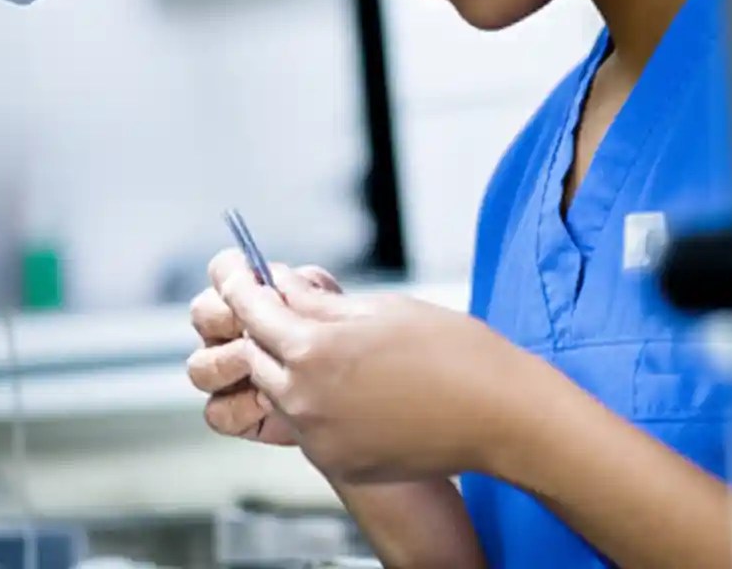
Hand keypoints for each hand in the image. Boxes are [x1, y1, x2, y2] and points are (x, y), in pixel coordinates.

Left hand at [207, 253, 535, 482]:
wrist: (500, 415)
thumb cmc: (454, 352)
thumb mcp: (382, 309)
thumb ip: (322, 302)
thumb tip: (282, 287)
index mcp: (314, 350)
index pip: (253, 311)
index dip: (239, 285)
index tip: (232, 269)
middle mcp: (305, 398)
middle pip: (259, 356)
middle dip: (268, 329)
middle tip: (285, 307)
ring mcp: (320, 437)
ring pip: (281, 393)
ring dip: (292, 368)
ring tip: (335, 350)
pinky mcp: (339, 462)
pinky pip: (309, 427)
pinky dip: (317, 404)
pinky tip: (355, 389)